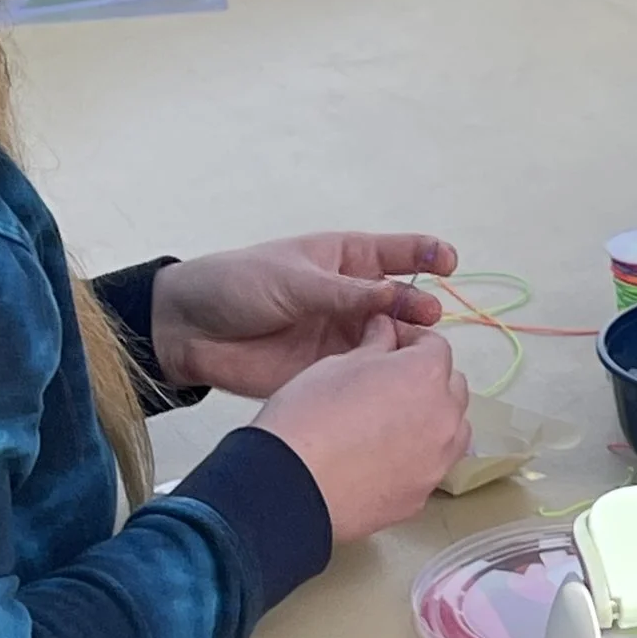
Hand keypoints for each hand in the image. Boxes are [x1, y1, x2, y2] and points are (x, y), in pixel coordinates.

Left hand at [149, 234, 455, 397]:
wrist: (188, 331)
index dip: (426, 255)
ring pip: (388, 340)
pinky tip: (398, 384)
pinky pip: (365, 373)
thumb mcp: (293, 279)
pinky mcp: (329, 371)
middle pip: (399, 301)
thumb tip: (396, 294)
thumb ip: (344, 293)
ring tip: (417, 352)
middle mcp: (351, 298)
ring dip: (406, 345)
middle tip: (427, 317)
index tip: (448, 262)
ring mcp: (342, 335)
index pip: (396, 253)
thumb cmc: (238, 285)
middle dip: (418, 306)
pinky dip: (383, 378)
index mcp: (345, 261)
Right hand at [252, 312, 471, 544]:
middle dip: (428, 378)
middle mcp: (444, 417)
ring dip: (432, 419)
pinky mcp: (421, 497)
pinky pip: (429, 467)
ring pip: (451, 430)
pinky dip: (416, 457)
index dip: (409, 339)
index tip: (388, 341)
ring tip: (391, 423)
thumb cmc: (310, 415)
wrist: (290, 486)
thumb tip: (386, 331)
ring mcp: (436, 462)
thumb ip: (375, 345)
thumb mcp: (338, 363)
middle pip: (451, 387)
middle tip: (389, 381)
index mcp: (427, 374)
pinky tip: (381, 460)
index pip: (434, 345)